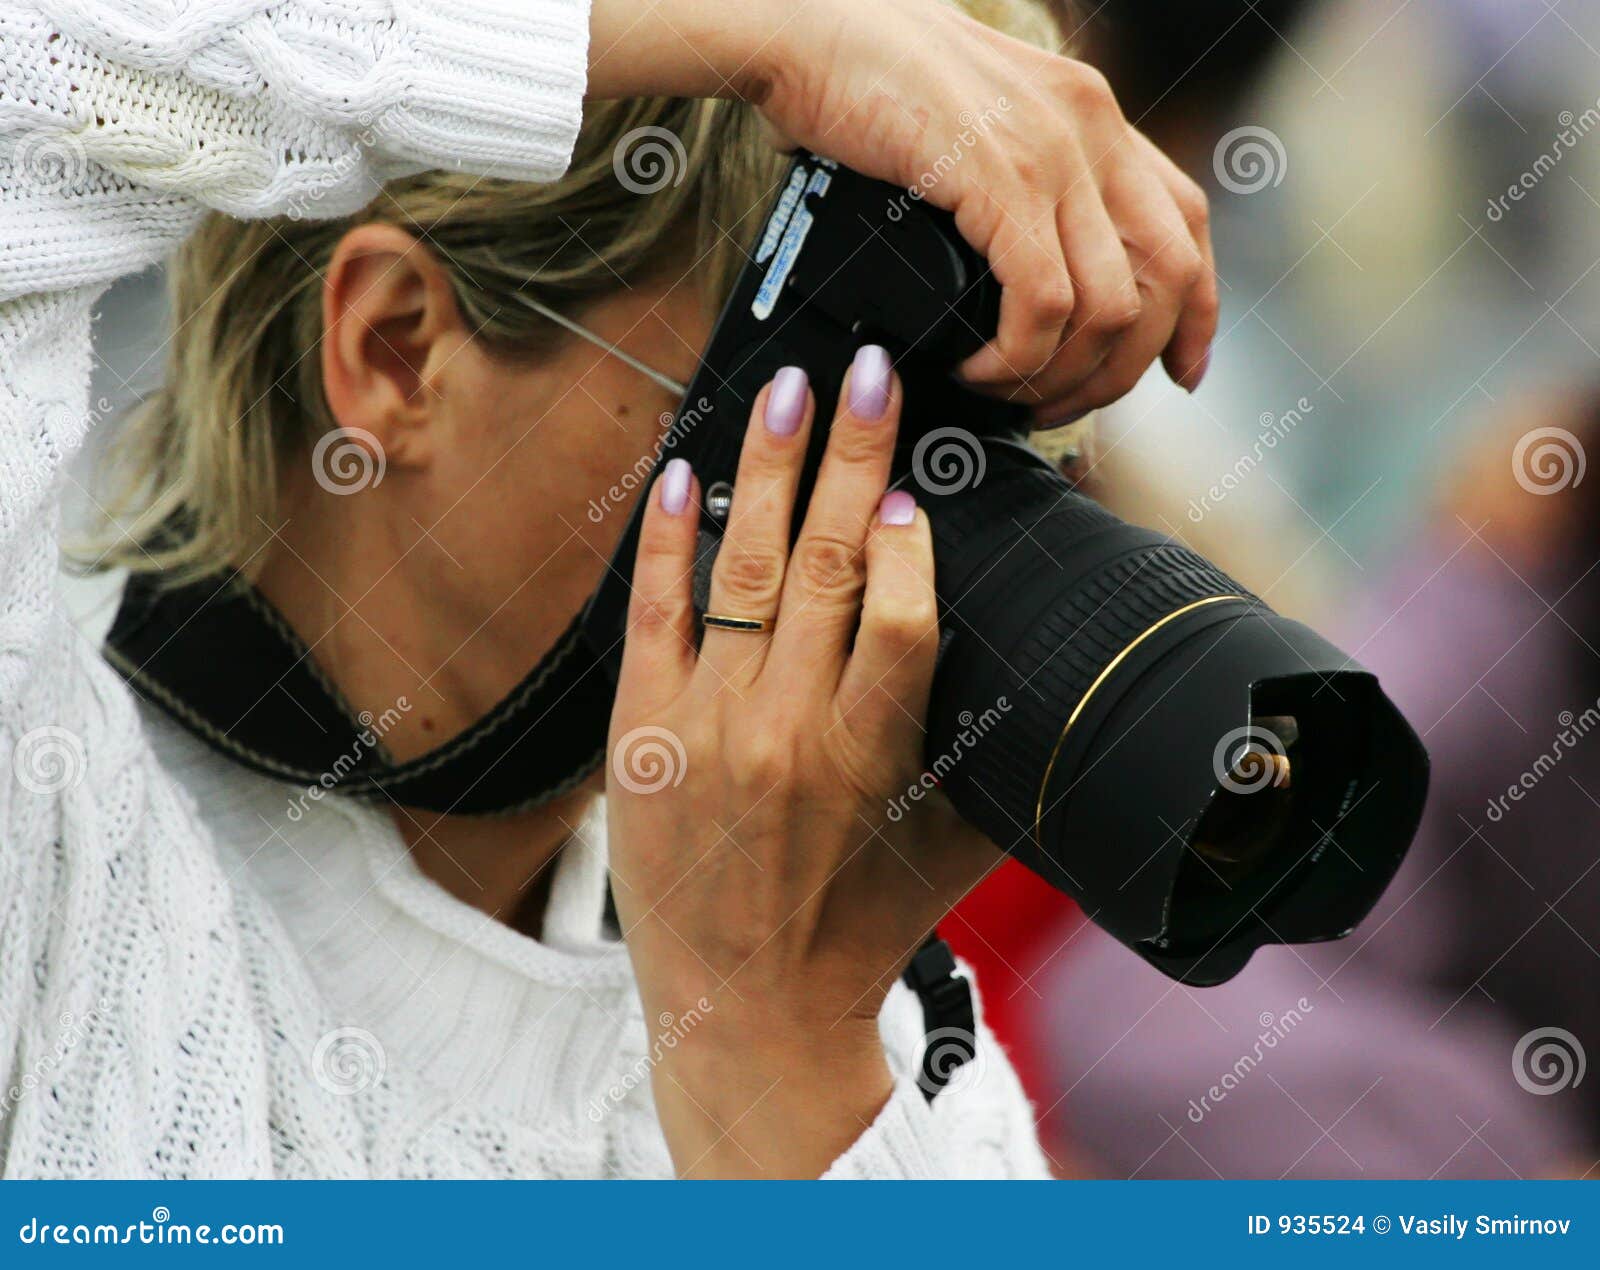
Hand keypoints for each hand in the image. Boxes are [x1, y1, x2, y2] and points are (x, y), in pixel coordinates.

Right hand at [588, 0, 1217, 425]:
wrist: (809, 29)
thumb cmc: (869, 82)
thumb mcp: (979, 128)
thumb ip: (1020, 184)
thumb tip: (1027, 281)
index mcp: (1094, 116)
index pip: (1186, 224)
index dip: (1195, 312)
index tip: (1180, 372)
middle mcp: (1091, 127)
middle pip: (1165, 280)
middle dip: (1124, 368)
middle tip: (1062, 406)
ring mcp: (1053, 150)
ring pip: (1110, 308)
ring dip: (1061, 375)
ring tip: (1005, 390)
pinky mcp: (1000, 176)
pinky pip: (1043, 303)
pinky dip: (1015, 357)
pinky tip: (976, 367)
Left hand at [606, 351, 1001, 1177]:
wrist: (746, 1009)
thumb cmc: (866, 919)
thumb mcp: (954, 838)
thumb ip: (993, 736)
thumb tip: (1045, 632)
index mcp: (870, 758)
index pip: (901, 620)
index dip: (911, 545)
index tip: (917, 488)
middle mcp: (783, 733)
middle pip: (821, 564)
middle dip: (852, 456)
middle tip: (870, 371)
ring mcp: (700, 728)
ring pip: (740, 569)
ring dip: (768, 469)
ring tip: (793, 389)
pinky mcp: (638, 734)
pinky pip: (653, 613)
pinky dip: (667, 539)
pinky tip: (685, 471)